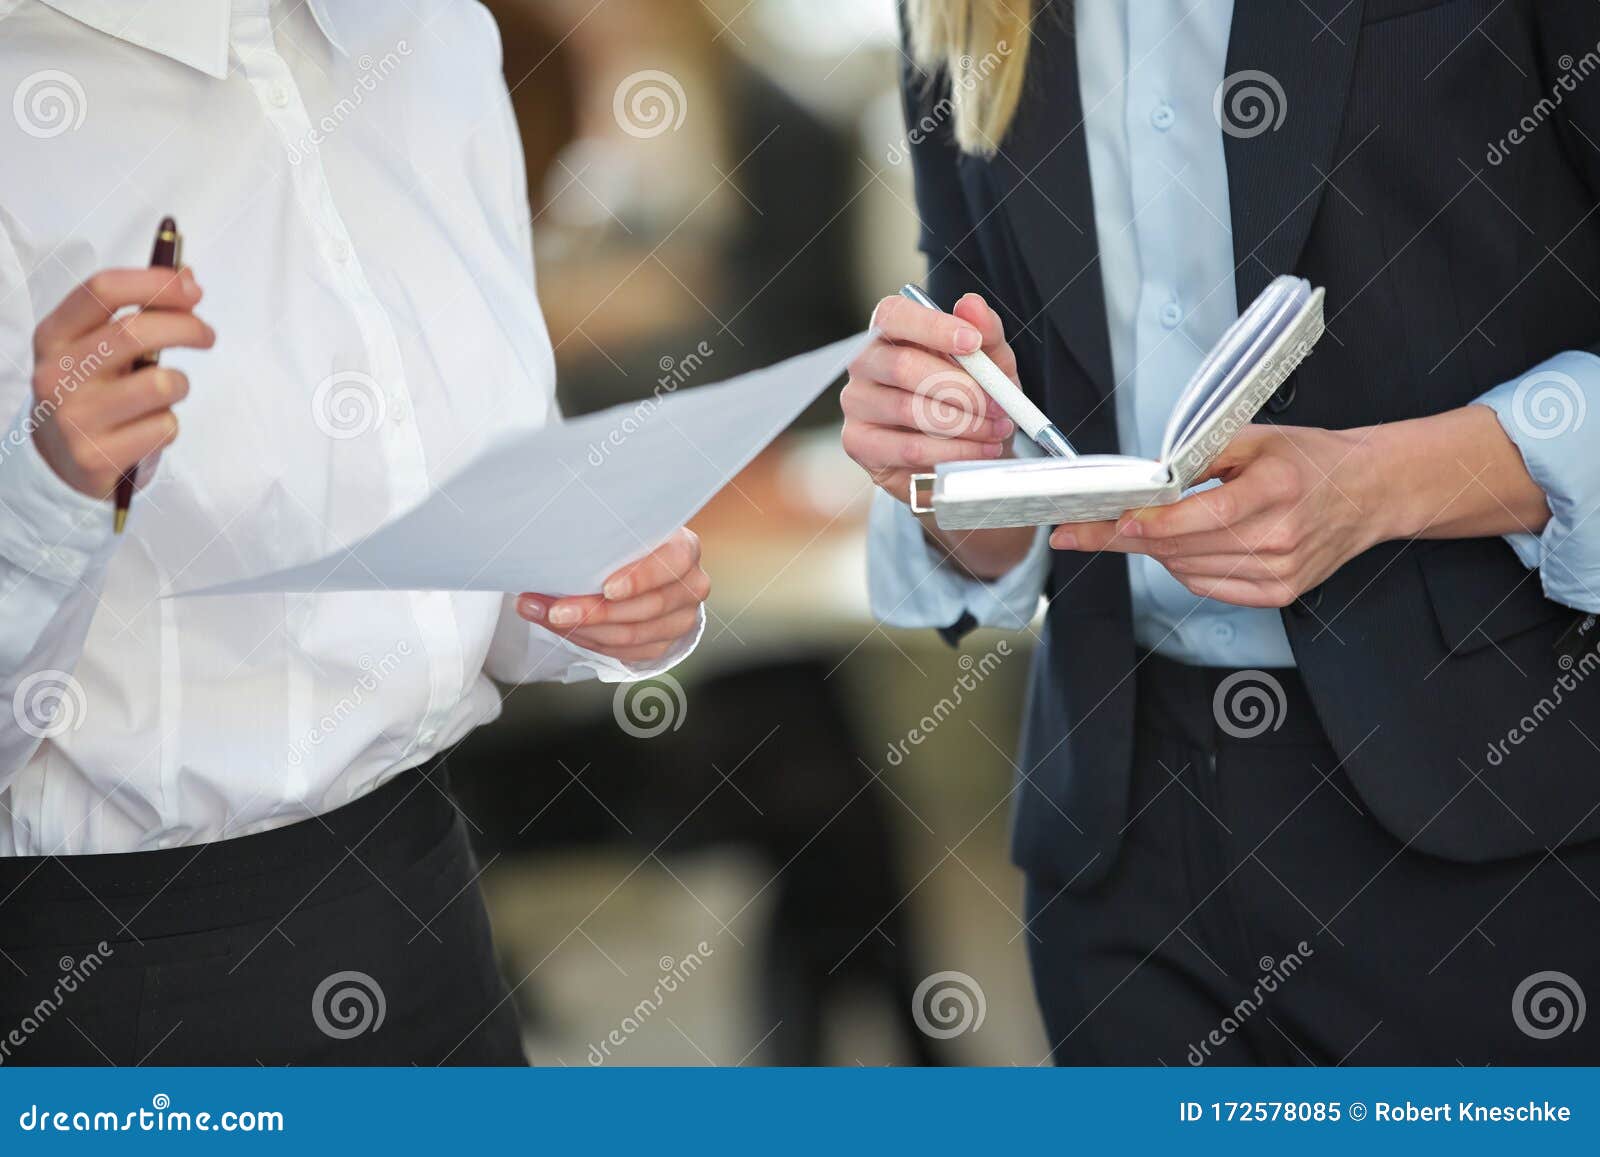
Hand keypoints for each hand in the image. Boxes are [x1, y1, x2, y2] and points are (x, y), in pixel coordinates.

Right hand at [29, 267, 213, 498]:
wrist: (59, 462)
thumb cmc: (91, 392)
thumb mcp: (98, 348)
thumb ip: (138, 312)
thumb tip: (189, 278)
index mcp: (54, 336)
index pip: (103, 290)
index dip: (155, 283)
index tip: (193, 290)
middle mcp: (56, 373)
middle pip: (137, 332)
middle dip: (187, 327)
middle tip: (207, 335)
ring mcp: (73, 417)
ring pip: (161, 384)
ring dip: (179, 385)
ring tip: (165, 393)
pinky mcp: (96, 456)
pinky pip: (164, 428)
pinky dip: (169, 426)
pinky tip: (147, 430)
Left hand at [514, 528, 707, 663]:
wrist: (647, 572)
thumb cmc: (628, 544)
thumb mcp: (624, 531)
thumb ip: (605, 535)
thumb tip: (552, 540)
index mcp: (685, 548)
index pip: (675, 561)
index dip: (642, 577)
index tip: (607, 588)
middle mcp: (691, 585)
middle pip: (648, 606)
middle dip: (596, 611)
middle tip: (556, 611)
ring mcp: (681, 618)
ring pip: (632, 634)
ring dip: (584, 629)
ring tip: (546, 618)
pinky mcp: (664, 644)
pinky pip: (624, 651)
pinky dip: (589, 641)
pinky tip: (562, 630)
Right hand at [841, 291, 1035, 577]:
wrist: (967, 454)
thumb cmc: (972, 399)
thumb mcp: (992, 363)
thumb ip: (986, 332)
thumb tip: (971, 305)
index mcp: (891, 331)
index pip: (894, 315)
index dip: (932, 327)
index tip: (972, 342)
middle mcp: (865, 362)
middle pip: (901, 366)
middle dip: (960, 388)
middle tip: (997, 405)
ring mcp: (857, 403)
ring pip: (907, 410)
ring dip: (963, 424)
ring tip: (994, 431)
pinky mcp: (859, 443)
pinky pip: (908, 448)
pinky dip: (951, 451)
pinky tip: (977, 452)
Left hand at [1050, 425, 1386, 607]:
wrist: (1368, 491)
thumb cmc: (1310, 461)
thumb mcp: (1254, 438)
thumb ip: (1198, 454)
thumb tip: (1148, 478)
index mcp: (1277, 488)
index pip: (1203, 514)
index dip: (1154, 522)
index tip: (1114, 521)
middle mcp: (1281, 535)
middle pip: (1185, 547)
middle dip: (1131, 537)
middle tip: (1088, 527)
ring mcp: (1281, 571)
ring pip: (1188, 570)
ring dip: (1156, 551)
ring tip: (1146, 528)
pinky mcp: (1280, 593)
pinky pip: (1209, 587)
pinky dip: (1184, 568)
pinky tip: (1183, 548)